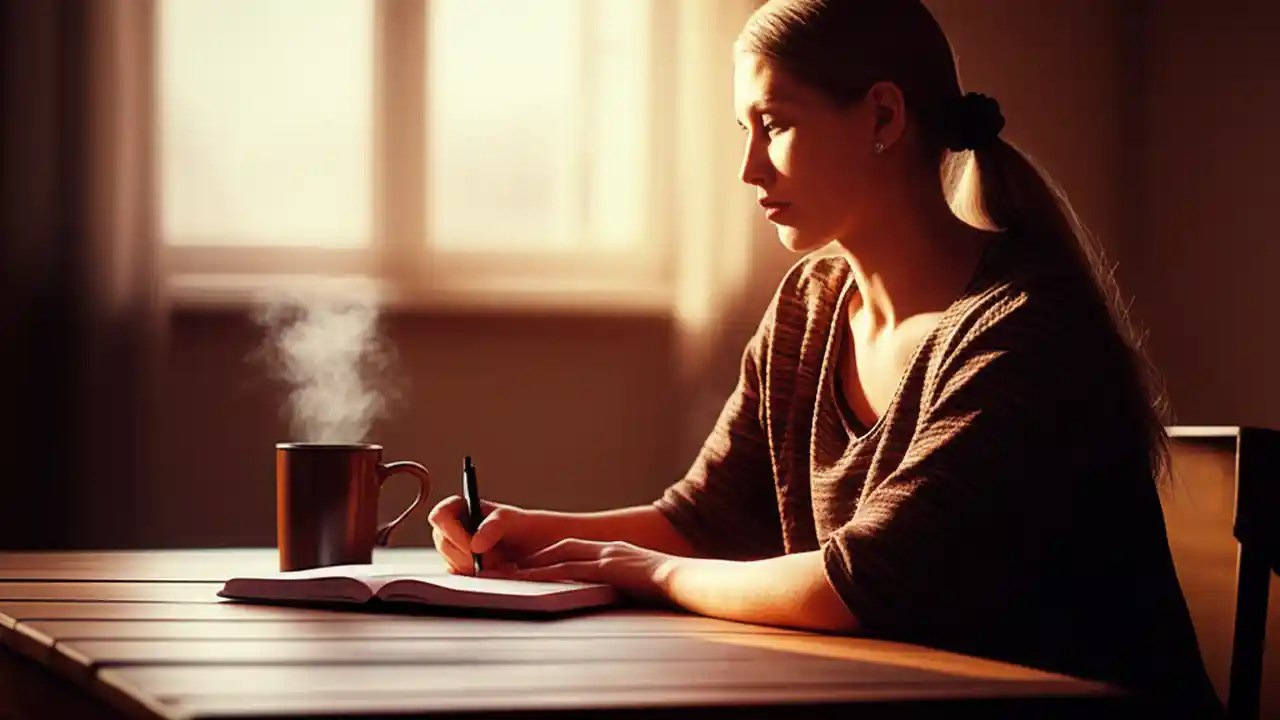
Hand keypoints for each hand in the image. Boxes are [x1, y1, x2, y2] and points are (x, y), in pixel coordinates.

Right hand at [426, 496, 546, 574]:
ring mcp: (455, 548)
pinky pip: (458, 575)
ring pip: (450, 561)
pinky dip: (475, 575)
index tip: (470, 545)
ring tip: (498, 560)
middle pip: (442, 543)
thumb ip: (493, 526)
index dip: (450, 530)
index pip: (440, 515)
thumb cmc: (518, 525)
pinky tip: (493, 569)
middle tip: (491, 557)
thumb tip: (475, 545)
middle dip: (467, 554)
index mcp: (460, 507)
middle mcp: (453, 527)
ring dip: (474, 565)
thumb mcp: (509, 519)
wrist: (531, 546)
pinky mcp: (461, 566)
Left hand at [496, 539, 677, 603]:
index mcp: (617, 552)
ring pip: (560, 556)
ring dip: (534, 565)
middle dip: (537, 557)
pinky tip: (529, 580)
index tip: (532, 565)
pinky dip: (546, 574)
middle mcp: (608, 549)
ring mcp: (607, 556)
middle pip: (563, 547)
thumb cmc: (672, 588)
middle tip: (512, 567)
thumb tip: (619, 601)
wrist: (688, 580)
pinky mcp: (606, 568)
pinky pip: (569, 570)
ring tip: (510, 574)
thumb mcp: (643, 585)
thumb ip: (627, 587)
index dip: (552, 556)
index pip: (577, 549)